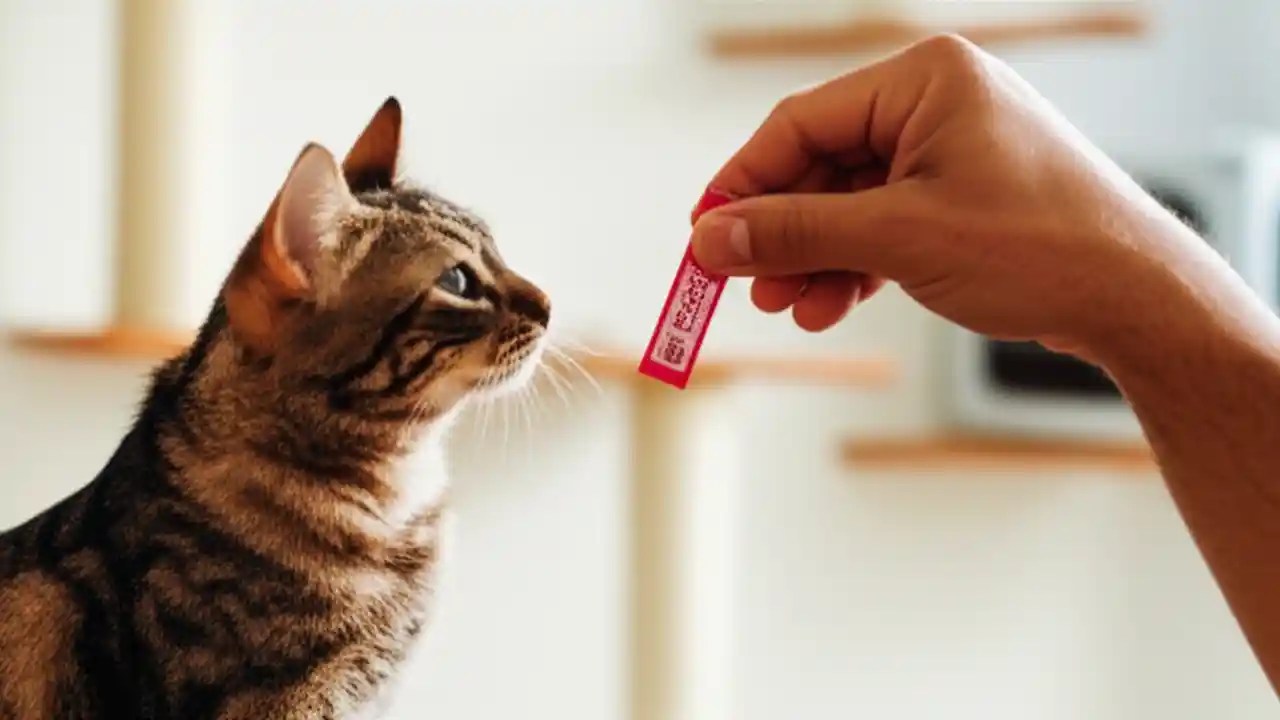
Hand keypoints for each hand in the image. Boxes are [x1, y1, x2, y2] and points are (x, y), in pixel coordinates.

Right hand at [690, 35, 1231, 363]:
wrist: (1138, 300)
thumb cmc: (1037, 248)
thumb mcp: (898, 239)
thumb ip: (794, 233)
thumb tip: (708, 241)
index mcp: (925, 78)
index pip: (801, 123)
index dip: (743, 183)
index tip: (703, 237)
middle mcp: (936, 104)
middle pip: (821, 165)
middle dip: (781, 232)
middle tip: (741, 285)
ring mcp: (951, 152)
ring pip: (849, 202)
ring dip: (813, 257)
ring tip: (788, 308)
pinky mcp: (962, 199)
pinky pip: (883, 225)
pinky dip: (853, 265)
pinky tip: (829, 305)